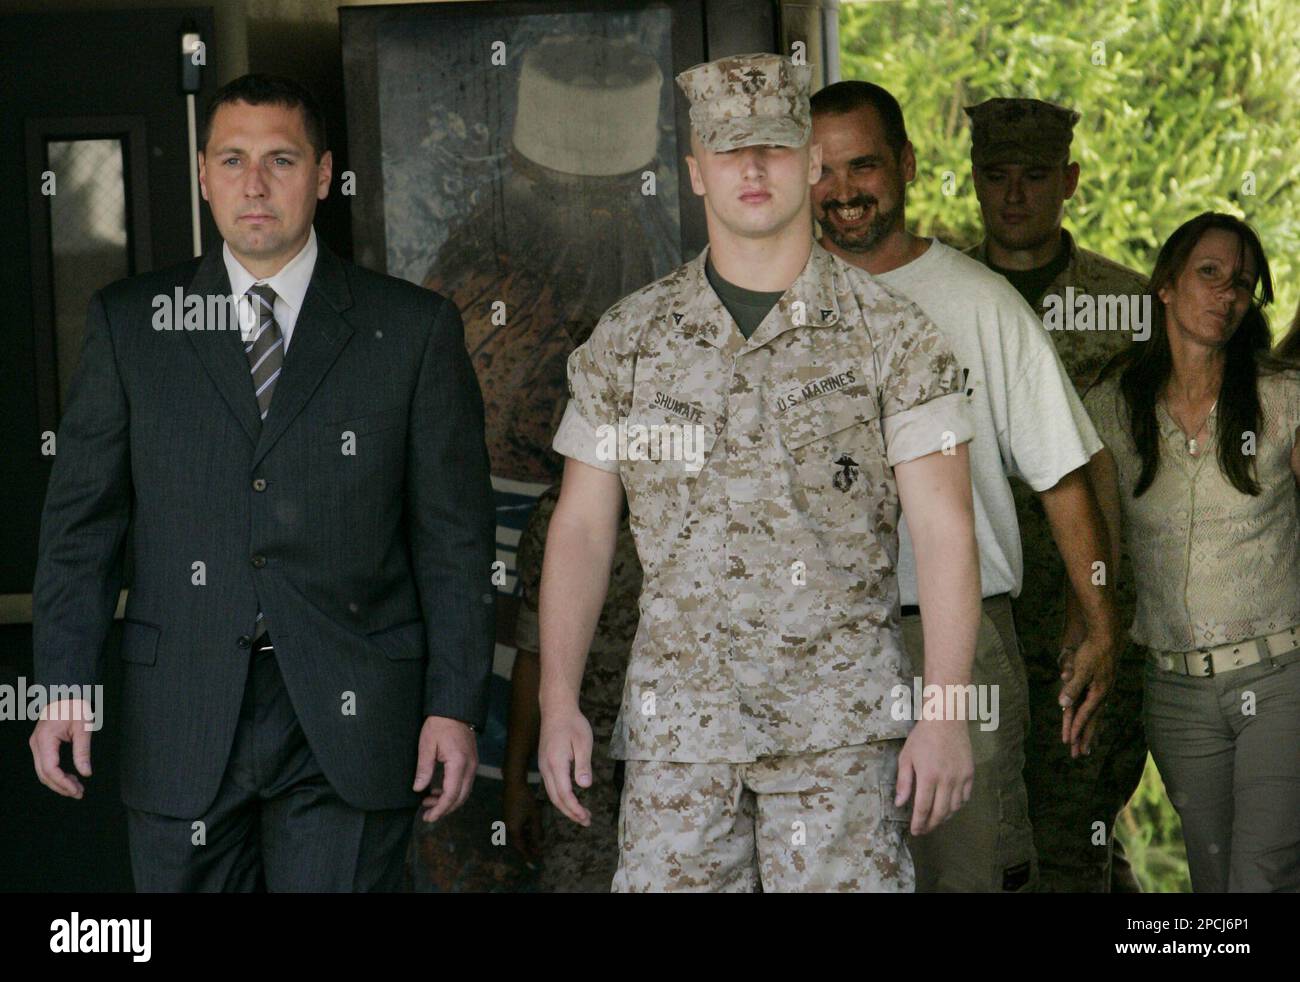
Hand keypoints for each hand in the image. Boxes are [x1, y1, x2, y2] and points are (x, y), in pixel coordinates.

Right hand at [30, 700, 94, 798]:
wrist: (66, 691)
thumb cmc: (75, 705)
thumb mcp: (83, 727)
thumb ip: (83, 751)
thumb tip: (86, 773)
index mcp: (45, 739)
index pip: (50, 769)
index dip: (63, 783)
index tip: (77, 791)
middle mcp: (36, 744)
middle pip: (44, 774)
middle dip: (61, 787)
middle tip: (79, 794)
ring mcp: (36, 744)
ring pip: (43, 771)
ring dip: (58, 782)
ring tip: (77, 788)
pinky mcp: (41, 744)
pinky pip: (45, 764)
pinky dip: (56, 773)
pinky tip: (71, 777)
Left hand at [414, 716, 477, 822]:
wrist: (455, 710)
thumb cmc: (439, 725)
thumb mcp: (426, 746)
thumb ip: (424, 769)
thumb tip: (418, 789)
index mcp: (458, 763)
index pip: (451, 795)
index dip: (440, 809)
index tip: (428, 818)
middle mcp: (470, 767)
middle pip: (460, 797)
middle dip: (444, 809)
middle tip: (426, 814)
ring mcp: (473, 765)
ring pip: (464, 792)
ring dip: (448, 801)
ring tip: (428, 801)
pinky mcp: (471, 762)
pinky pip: (464, 783)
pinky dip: (453, 791)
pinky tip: (438, 790)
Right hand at [503, 778, 543, 864]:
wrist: (514, 783)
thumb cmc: (525, 799)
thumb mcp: (535, 815)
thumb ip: (537, 831)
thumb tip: (539, 843)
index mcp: (513, 830)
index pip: (521, 847)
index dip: (528, 856)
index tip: (534, 863)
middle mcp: (508, 827)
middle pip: (519, 842)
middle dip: (528, 848)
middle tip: (537, 854)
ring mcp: (507, 820)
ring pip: (518, 834)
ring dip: (527, 839)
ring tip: (537, 842)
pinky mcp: (508, 814)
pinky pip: (517, 827)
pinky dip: (525, 831)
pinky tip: (532, 828)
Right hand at [538, 704, 592, 826]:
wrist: (556, 708)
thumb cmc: (573, 723)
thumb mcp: (583, 742)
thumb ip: (583, 765)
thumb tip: (585, 786)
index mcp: (556, 764)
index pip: (564, 794)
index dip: (574, 809)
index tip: (585, 818)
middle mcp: (546, 768)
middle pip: (556, 798)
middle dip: (570, 813)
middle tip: (586, 821)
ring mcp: (543, 766)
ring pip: (552, 794)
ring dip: (566, 807)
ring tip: (581, 815)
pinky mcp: (545, 763)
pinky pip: (551, 786)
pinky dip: (561, 797)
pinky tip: (571, 799)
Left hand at [895, 718, 972, 835]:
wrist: (946, 719)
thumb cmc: (922, 737)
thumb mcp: (906, 756)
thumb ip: (903, 782)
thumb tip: (900, 803)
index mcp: (928, 776)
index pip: (923, 809)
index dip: (919, 823)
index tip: (915, 831)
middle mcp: (946, 780)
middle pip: (940, 813)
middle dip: (931, 825)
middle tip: (924, 830)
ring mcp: (961, 778)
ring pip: (954, 807)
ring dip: (944, 817)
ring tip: (935, 820)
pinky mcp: (970, 774)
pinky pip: (966, 797)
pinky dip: (957, 806)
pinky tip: (949, 806)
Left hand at [1058, 629, 1117, 757]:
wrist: (1107, 637)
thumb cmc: (1092, 652)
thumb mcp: (1080, 669)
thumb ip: (1072, 688)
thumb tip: (1063, 705)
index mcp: (1097, 693)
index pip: (1083, 716)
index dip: (1075, 729)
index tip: (1069, 743)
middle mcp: (1101, 696)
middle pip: (1091, 721)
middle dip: (1085, 738)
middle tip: (1080, 755)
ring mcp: (1103, 692)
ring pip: (1094, 717)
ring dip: (1089, 732)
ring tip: (1087, 747)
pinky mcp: (1101, 688)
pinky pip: (1095, 709)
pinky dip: (1091, 719)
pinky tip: (1091, 724)